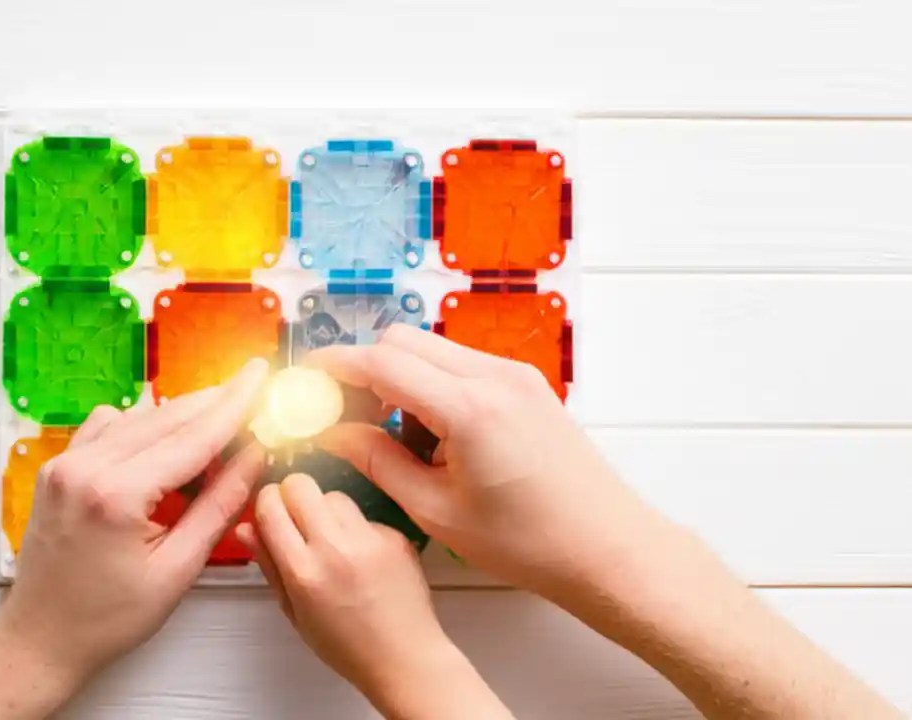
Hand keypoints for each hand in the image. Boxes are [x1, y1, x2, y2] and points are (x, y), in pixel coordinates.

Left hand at [0, 360, 269, 719]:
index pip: (192, 437)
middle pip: (167, 417)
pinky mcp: (58, 466)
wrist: (40, 639)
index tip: (260, 374)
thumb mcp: (177, 569)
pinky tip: (164, 450)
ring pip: (139, 417)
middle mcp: (84, 468)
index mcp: (116, 495)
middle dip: (214, 405)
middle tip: (254, 396)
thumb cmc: (106, 619)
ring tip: (217, 439)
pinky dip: (143, 428)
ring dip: (182, 419)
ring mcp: (65, 463)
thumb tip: (254, 457)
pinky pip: (108, 426)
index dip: (234, 404)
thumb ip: (219, 506)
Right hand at [237, 474, 512, 719]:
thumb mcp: (294, 612)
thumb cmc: (346, 645)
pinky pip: (364, 515)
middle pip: (301, 484)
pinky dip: (357, 528)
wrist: (404, 657)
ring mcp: (369, 539)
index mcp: (303, 571)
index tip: (270, 512)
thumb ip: (269, 566)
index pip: (270, 506)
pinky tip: (362, 557)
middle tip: (298, 517)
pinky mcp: (395, 536)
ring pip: (334, 494)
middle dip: (293, 494)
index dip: (266, 503)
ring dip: (326, 509)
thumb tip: (246, 528)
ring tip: (332, 541)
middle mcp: (335, 548)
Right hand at [306, 328, 901, 719]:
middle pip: (403, 341)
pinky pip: (463, 366)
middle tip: (347, 418)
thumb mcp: (436, 511)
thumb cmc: (529, 542)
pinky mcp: (528, 385)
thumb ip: (378, 462)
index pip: (380, 362)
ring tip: (397, 441)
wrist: (607, 546)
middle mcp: (494, 376)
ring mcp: (515, 376)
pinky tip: (435, 440)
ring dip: (401, 379)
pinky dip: (434, 387)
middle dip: (366, 371)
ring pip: (432, 350)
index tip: (304, 381)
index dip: (332, 368)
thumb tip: (335, 434)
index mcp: (468, 407)